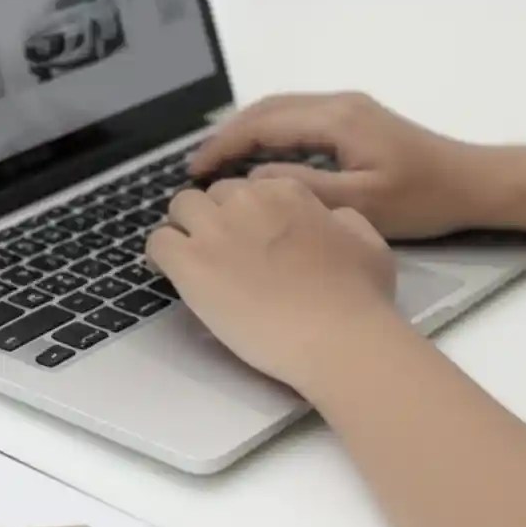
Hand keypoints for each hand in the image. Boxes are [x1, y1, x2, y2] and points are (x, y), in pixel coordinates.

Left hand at [147, 179, 399, 392]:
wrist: (338, 338)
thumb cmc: (360, 298)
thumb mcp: (368, 243)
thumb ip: (340, 220)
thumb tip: (326, 218)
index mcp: (287, 192)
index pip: (247, 189)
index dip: (244, 214)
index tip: (248, 240)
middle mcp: (247, 201)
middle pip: (211, 196)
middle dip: (212, 219)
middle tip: (220, 254)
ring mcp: (215, 230)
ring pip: (179, 209)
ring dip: (184, 230)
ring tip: (193, 262)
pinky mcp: (190, 263)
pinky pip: (157, 242)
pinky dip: (160, 256)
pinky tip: (171, 274)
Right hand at [189, 92, 479, 238]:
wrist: (475, 183)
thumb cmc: (423, 198)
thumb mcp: (362, 203)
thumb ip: (305, 188)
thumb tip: (255, 177)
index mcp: (336, 119)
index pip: (263, 123)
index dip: (224, 145)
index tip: (195, 172)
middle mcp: (338, 104)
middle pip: (267, 108)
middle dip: (227, 135)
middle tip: (196, 168)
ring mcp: (347, 108)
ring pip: (280, 110)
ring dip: (245, 132)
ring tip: (218, 164)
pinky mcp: (355, 119)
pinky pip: (297, 118)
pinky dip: (268, 134)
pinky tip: (257, 160)